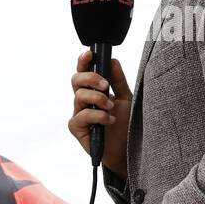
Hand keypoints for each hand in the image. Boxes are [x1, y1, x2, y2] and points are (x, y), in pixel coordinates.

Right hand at [68, 50, 131, 177]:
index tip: (90, 53)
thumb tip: (113, 60)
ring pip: (79, 96)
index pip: (84, 72)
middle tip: (106, 85)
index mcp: (93, 90)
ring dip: (98, 98)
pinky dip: (98, 115)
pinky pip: (82, 115)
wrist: (128, 149)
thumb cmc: (126, 124)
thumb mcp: (126, 98)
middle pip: (76, 80)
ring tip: (111, 106)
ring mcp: (78, 114)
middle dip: (90, 78)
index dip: (84, 61)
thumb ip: (118, 80)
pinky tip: (109, 120)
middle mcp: (83, 101)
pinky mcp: (76, 128)